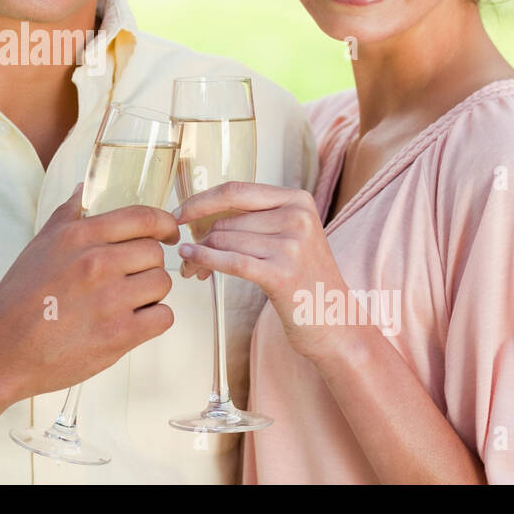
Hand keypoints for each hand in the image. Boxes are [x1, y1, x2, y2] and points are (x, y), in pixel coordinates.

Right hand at [0, 185, 179, 402]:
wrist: (3, 349)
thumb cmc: (18, 299)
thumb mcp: (39, 245)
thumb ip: (67, 214)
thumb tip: (83, 189)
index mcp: (80, 236)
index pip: (143, 217)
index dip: (163, 223)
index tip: (168, 232)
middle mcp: (98, 262)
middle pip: (155, 252)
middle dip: (147, 265)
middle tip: (130, 279)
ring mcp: (111, 299)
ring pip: (162, 283)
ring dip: (151, 293)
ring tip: (126, 302)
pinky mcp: (120, 334)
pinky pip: (163, 317)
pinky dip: (153, 320)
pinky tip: (132, 322)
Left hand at [174, 182, 357, 362]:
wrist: (336, 322)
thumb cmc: (305, 279)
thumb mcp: (291, 235)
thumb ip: (255, 217)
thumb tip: (199, 211)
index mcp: (298, 200)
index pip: (236, 190)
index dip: (201, 201)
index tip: (178, 212)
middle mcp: (297, 217)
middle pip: (226, 220)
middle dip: (199, 238)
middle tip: (188, 256)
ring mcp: (292, 245)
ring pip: (223, 241)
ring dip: (200, 256)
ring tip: (194, 271)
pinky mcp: (282, 274)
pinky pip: (230, 261)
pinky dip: (204, 261)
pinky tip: (192, 266)